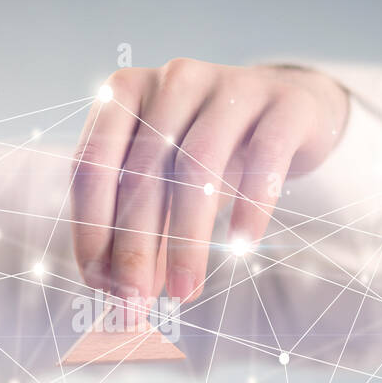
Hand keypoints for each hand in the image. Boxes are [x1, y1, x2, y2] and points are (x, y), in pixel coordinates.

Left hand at [70, 58, 348, 303]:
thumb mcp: (166, 185)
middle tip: (136, 303)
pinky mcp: (283, 103)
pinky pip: (264, 159)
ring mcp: (230, 85)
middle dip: (133, 249)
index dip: (90, 230)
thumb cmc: (211, 153)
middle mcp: (172, 80)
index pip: (92, 165)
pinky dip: (250, 208)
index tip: (99, 285)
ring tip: (183, 291)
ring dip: (185, 240)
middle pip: (141, 173)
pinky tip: (242, 247)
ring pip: (196, 168)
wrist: (291, 108)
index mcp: (125, 93)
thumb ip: (139, 231)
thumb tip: (121, 297)